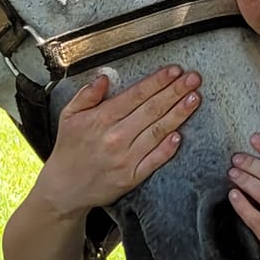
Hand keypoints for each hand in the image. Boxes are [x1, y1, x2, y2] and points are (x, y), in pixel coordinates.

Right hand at [36, 67, 200, 215]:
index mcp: (101, 119)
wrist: (64, 188)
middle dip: (175, 92)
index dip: (157, 81)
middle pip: (152, 110)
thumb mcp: (68, 116)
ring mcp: (125, 159)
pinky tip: (180, 135)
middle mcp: (115, 137)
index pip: (136, 95)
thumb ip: (87, 95)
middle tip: (193, 79)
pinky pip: (154, 161)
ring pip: (157, 132)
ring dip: (178, 114)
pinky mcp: (131, 178)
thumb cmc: (69, 149)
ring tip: (195, 99)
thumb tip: (104, 78)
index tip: (174, 71)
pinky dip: (168, 149)